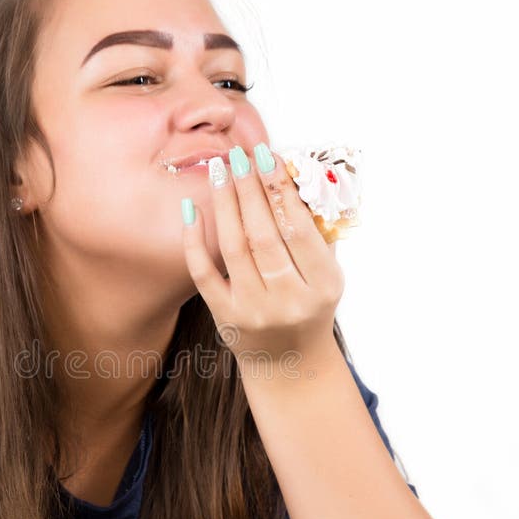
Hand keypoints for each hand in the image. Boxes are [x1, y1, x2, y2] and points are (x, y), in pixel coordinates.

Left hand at [181, 143, 344, 377]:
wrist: (290, 363)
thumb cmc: (310, 308)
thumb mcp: (328, 276)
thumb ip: (319, 232)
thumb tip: (303, 175)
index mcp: (323, 286)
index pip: (299, 229)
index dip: (282, 190)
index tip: (269, 156)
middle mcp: (289, 300)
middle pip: (265, 235)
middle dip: (250, 189)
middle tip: (239, 155)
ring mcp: (254, 311)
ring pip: (235, 248)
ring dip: (225, 204)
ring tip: (219, 170)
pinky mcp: (225, 317)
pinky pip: (204, 273)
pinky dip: (194, 240)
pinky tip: (190, 209)